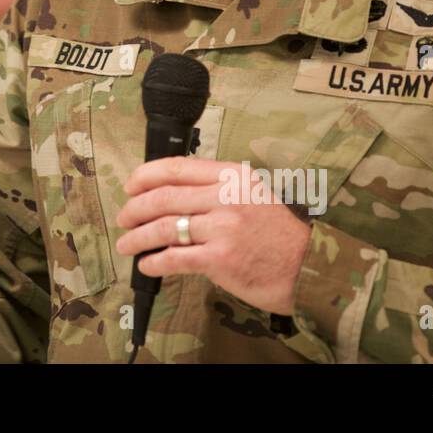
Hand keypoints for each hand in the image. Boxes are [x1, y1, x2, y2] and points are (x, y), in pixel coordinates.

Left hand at [115, 158, 311, 315]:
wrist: (309, 265)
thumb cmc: (278, 233)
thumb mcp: (252, 193)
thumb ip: (216, 188)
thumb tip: (171, 193)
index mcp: (232, 175)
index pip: (176, 167)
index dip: (145, 176)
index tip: (130, 186)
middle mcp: (225, 196)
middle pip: (163, 197)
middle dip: (134, 208)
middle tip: (124, 218)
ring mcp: (222, 227)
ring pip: (163, 227)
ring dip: (138, 237)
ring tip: (126, 244)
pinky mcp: (219, 259)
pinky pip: (175, 257)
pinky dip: (155, 261)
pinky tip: (147, 264)